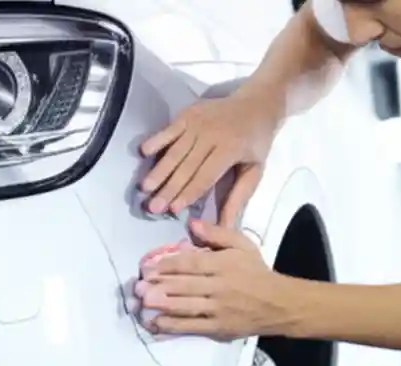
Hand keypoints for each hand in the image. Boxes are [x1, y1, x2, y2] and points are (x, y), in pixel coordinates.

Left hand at [135, 219, 294, 340]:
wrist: (279, 304)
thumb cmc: (256, 272)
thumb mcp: (242, 245)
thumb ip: (217, 234)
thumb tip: (192, 225)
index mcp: (223, 265)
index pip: (191, 264)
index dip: (167, 265)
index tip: (147, 267)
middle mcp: (219, 287)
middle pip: (185, 286)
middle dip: (159, 286)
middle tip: (138, 287)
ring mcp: (218, 310)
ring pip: (185, 307)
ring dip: (162, 306)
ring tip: (142, 303)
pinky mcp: (218, 328)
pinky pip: (191, 327)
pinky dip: (172, 326)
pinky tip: (155, 323)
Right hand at [139, 93, 278, 226]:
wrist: (258, 103)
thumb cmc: (256, 142)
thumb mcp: (254, 171)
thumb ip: (238, 198)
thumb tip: (226, 227)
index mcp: (231, 149)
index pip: (205, 176)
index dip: (188, 193)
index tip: (173, 209)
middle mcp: (212, 134)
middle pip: (186, 166)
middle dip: (168, 188)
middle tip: (152, 206)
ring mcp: (198, 122)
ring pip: (175, 150)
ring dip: (158, 170)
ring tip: (144, 187)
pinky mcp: (188, 114)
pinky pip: (169, 129)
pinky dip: (156, 139)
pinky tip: (143, 152)